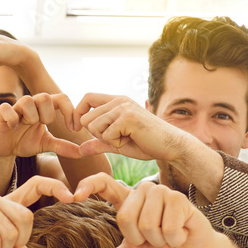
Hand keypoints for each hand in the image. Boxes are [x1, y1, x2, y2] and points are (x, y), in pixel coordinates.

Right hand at [0, 94, 82, 160]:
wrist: (3, 149)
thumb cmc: (24, 142)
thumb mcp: (45, 144)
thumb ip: (62, 146)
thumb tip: (83, 153)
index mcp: (44, 108)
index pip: (61, 98)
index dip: (70, 111)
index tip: (74, 129)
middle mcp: (31, 104)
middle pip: (45, 96)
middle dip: (47, 114)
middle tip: (44, 126)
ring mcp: (15, 108)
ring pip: (27, 101)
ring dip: (31, 116)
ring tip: (27, 126)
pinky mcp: (1, 114)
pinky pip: (7, 108)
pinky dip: (12, 119)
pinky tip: (14, 128)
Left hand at [74, 93, 190, 160]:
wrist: (171, 146)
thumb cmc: (145, 144)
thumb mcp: (117, 144)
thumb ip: (99, 144)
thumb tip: (79, 149)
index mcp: (116, 101)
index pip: (87, 98)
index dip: (77, 114)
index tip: (76, 129)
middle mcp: (119, 100)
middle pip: (86, 118)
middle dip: (96, 134)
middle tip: (116, 138)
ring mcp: (124, 107)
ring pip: (94, 127)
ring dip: (107, 139)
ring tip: (126, 138)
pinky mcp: (128, 117)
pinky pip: (106, 135)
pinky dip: (116, 143)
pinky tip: (132, 139)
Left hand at [74, 176, 222, 247]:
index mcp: (127, 200)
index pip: (104, 183)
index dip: (89, 185)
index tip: (73, 195)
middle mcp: (142, 191)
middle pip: (125, 217)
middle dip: (140, 238)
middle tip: (154, 237)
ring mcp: (162, 192)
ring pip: (147, 224)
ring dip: (158, 239)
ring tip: (167, 235)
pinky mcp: (179, 199)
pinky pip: (167, 227)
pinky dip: (173, 239)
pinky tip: (180, 233)